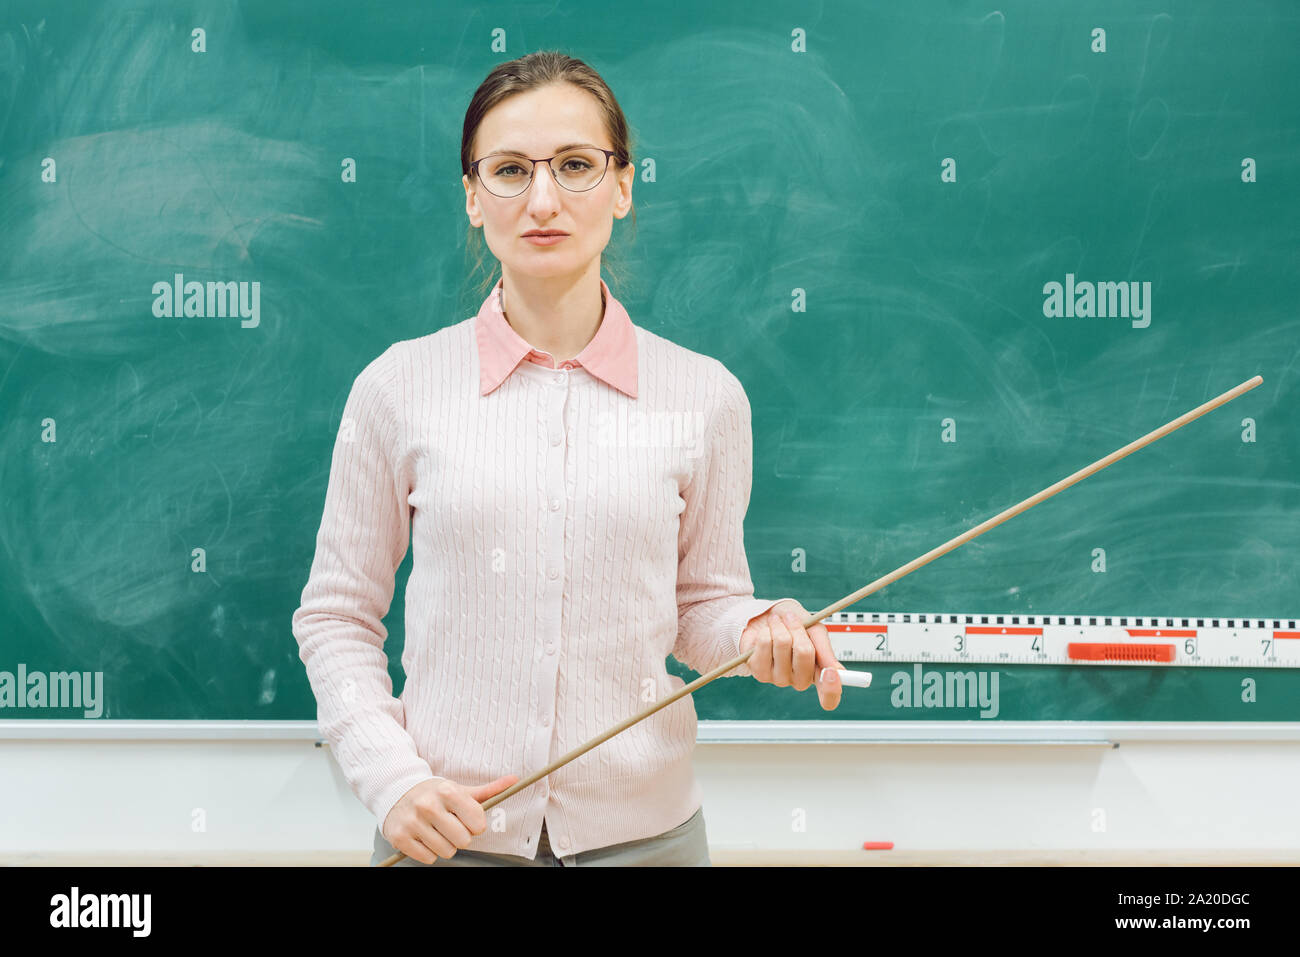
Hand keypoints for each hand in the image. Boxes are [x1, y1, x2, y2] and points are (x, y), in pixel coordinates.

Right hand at [381, 773, 518, 863]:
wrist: (398, 792)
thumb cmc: (434, 794)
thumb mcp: (459, 789)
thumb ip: (488, 790)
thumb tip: (514, 780)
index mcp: (447, 791)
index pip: (478, 822)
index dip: (475, 825)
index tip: (467, 819)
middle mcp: (429, 806)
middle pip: (464, 841)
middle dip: (461, 837)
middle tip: (450, 826)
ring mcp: (413, 822)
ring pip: (446, 851)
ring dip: (445, 845)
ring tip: (436, 830)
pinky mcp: (400, 838)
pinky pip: (428, 858)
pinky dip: (429, 852)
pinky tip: (424, 836)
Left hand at [739, 599, 843, 710]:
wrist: (766, 618)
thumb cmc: (793, 625)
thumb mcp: (815, 630)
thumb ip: (825, 649)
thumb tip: (837, 671)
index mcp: (818, 674)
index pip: (829, 697)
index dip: (832, 688)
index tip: (830, 672)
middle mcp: (799, 681)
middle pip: (804, 653)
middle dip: (798, 629)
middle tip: (793, 622)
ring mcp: (778, 679)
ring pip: (782, 644)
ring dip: (780, 627)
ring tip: (778, 625)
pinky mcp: (759, 672)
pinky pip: (764, 642)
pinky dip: (766, 630)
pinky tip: (766, 633)